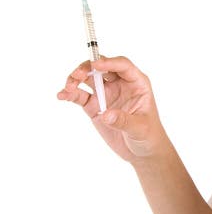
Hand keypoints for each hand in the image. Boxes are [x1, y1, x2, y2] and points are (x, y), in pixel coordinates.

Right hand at [56, 55, 170, 161]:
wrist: (141, 150)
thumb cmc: (148, 135)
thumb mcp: (140, 128)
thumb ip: (124, 121)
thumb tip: (106, 115)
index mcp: (137, 84)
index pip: (123, 65)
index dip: (109, 62)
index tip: (95, 65)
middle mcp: (120, 84)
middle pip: (102, 68)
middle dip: (87, 67)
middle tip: (76, 75)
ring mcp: (106, 94)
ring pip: (88, 78)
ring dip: (75, 78)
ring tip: (68, 87)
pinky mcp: (95, 106)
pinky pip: (80, 96)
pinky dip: (69, 94)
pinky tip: (61, 95)